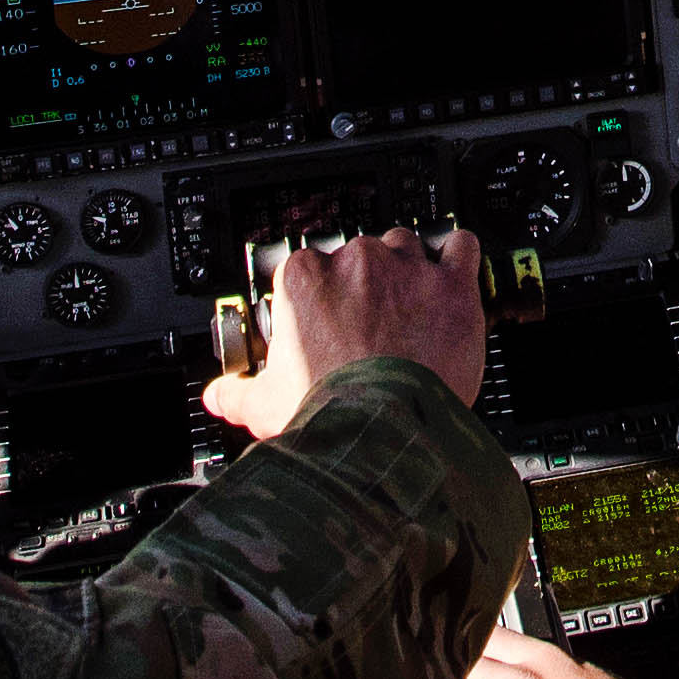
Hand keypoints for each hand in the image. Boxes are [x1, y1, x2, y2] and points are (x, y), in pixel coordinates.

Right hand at [199, 226, 487, 439]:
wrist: (384, 433)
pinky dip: (456, 257)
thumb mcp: (264, 404)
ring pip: (406, 246)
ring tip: (410, 307)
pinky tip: (451, 276)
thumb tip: (217, 396)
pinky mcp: (451, 286)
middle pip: (359, 255)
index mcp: (305, 280)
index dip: (319, 296)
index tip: (326, 319)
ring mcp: (406, 270)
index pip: (309, 266)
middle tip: (368, 325)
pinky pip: (460, 246)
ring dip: (407, 270)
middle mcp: (355, 263)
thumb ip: (236, 392)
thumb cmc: (327, 413)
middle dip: (363, 286)